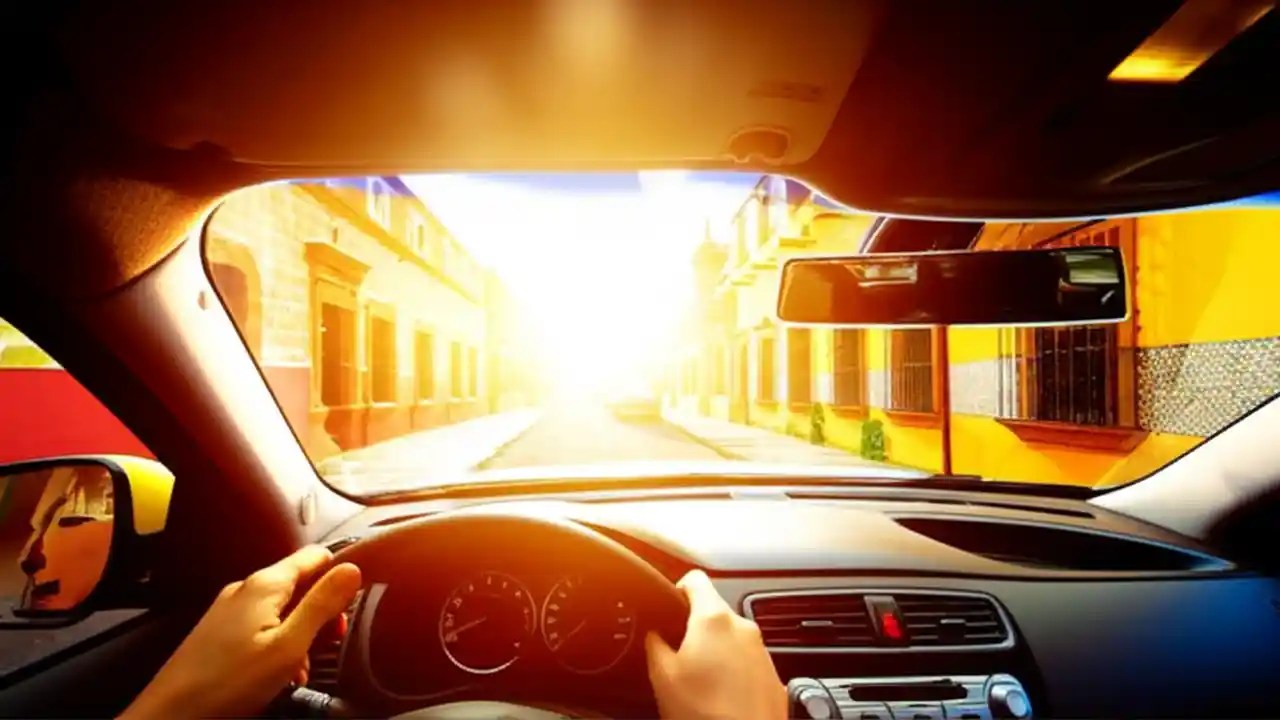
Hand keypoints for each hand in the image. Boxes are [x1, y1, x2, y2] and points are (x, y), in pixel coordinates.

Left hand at [121, 545, 361, 719]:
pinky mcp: (219, 630)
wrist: (170, 714)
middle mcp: (246, 588)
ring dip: (300, 633)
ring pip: (282, 607)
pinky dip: (278, 643)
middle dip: (321, 612)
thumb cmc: (230, 682)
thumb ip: (321, 605)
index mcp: (266, 584)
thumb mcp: (288, 646)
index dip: (339, 576)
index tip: (349, 608)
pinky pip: (262, 624)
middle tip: (328, 644)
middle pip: (300, 583)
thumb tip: (352, 569)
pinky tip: (278, 673)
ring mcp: (229, 609)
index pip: (316, 555)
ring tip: (301, 668)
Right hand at [645, 570, 786, 719]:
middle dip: (693, 629)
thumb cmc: (706, 714)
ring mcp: (762, 652)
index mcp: (713, 619)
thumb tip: (653, 633)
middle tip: (676, 656)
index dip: (676, 588)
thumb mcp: (663, 677)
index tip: (667, 604)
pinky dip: (731, 671)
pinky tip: (718, 696)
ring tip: (697, 682)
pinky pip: (746, 662)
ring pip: (730, 638)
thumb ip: (655, 644)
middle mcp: (743, 628)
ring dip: (714, 651)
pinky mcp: (772, 676)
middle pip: (713, 611)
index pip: (695, 579)